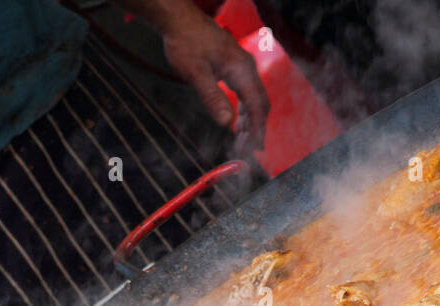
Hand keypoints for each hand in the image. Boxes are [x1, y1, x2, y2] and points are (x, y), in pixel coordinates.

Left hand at [159, 9, 269, 153]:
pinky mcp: (234, 68)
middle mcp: (247, 69)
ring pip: (254, 100)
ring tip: (241, 142)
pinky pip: (246, 94)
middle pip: (260, 105)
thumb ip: (212, 97)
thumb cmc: (186, 43)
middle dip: (255, 129)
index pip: (257, 106)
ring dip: (249, 122)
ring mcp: (242, 68)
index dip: (257, 130)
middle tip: (247, 151)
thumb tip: (226, 122)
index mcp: (242, 70)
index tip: (252, 149)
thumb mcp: (196, 73)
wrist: (179, 21)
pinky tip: (236, 123)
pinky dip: (244, 111)